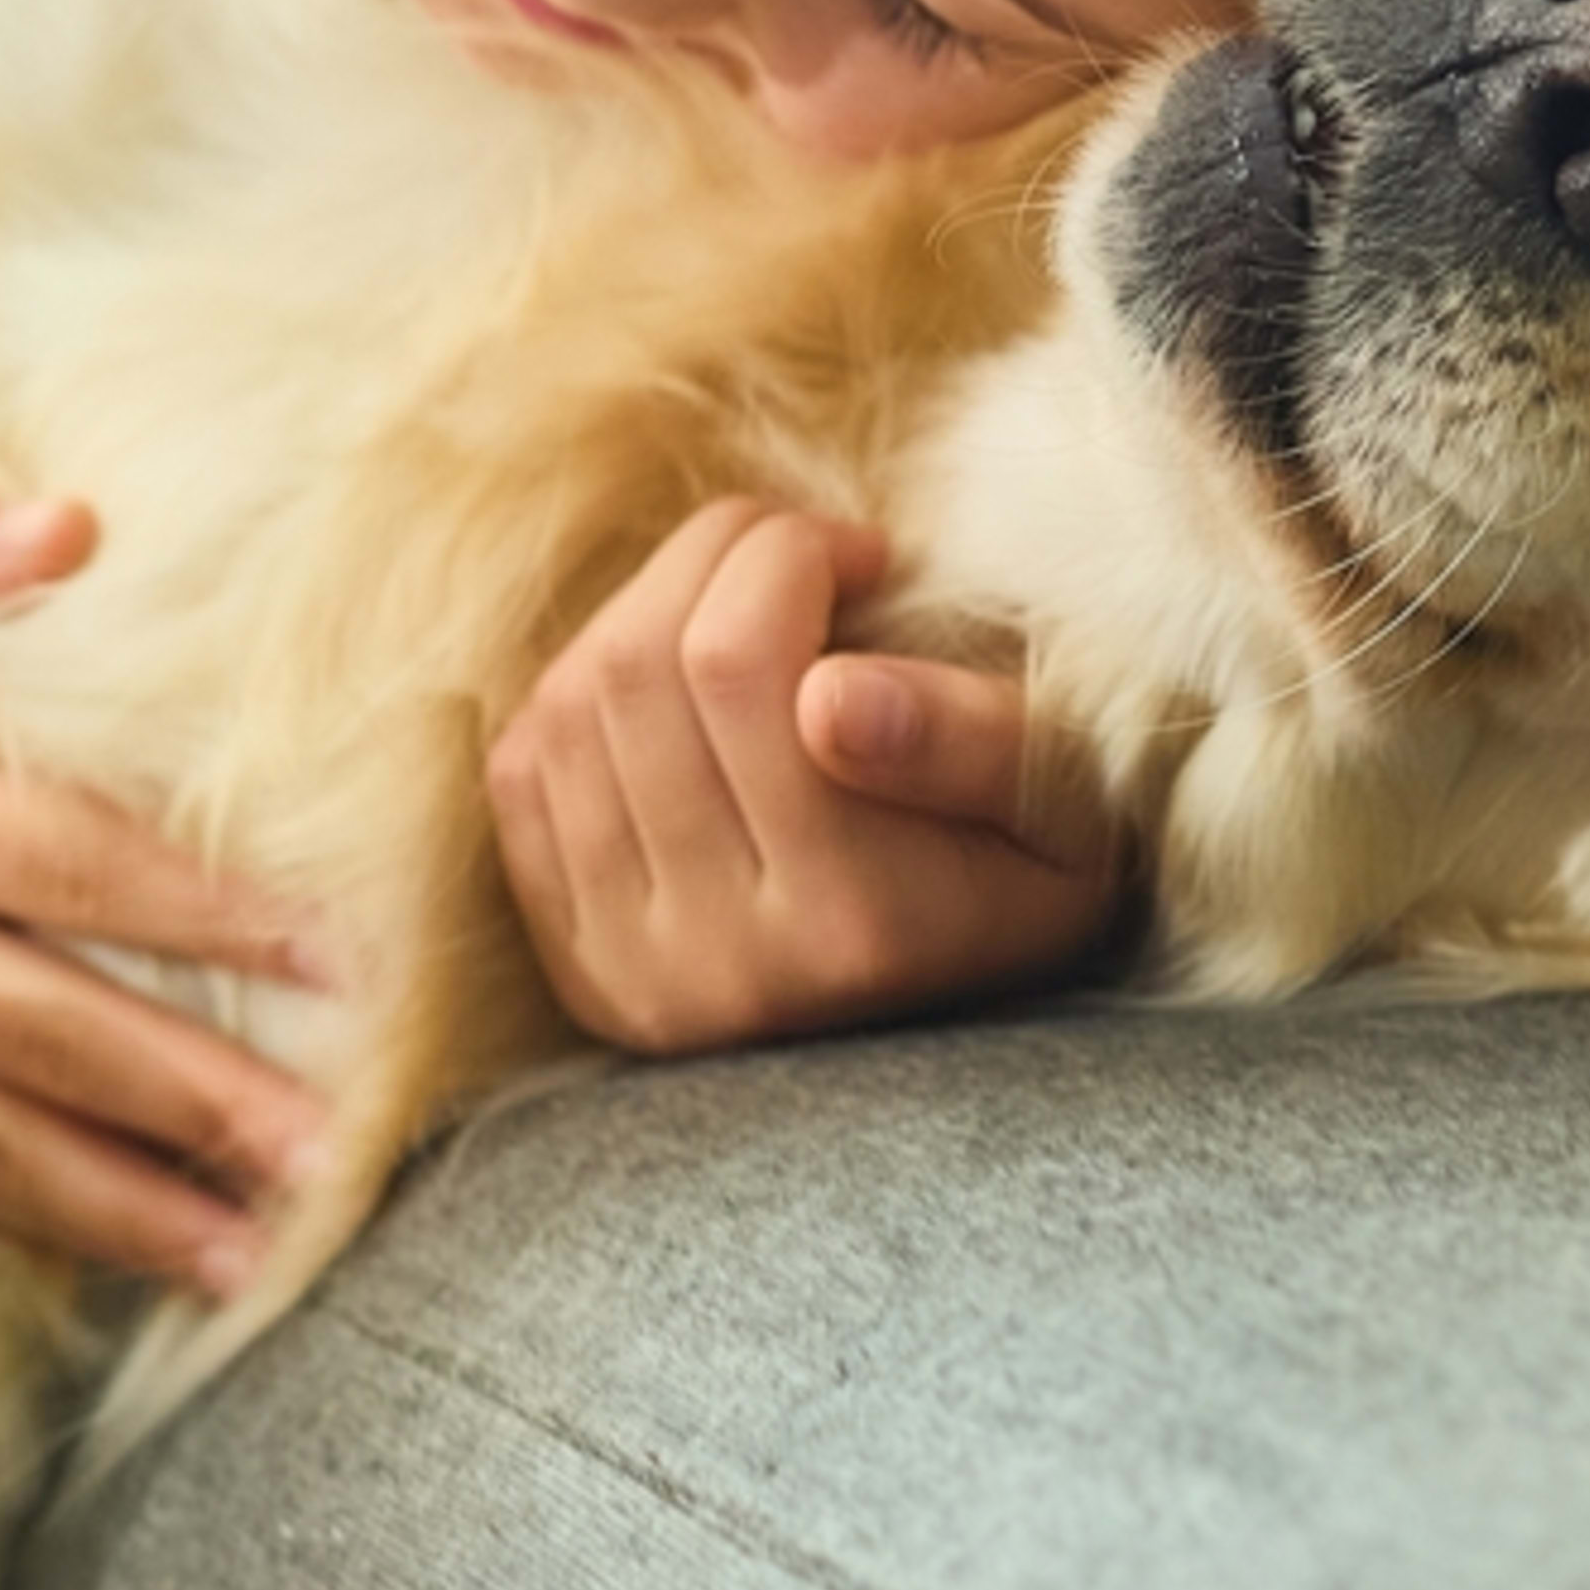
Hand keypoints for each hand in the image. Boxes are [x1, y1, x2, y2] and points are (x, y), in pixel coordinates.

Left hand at [487, 497, 1123, 1055]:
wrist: (965, 1034)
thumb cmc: (1028, 861)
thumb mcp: (1063, 801)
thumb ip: (975, 742)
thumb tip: (833, 694)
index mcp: (855, 924)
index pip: (738, 662)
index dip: (790, 555)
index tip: (868, 560)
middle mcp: (726, 966)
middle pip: (642, 667)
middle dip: (719, 556)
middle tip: (802, 559)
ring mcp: (634, 972)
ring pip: (574, 701)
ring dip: (655, 607)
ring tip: (746, 611)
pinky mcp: (578, 965)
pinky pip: (525, 766)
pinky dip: (591, 685)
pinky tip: (682, 688)